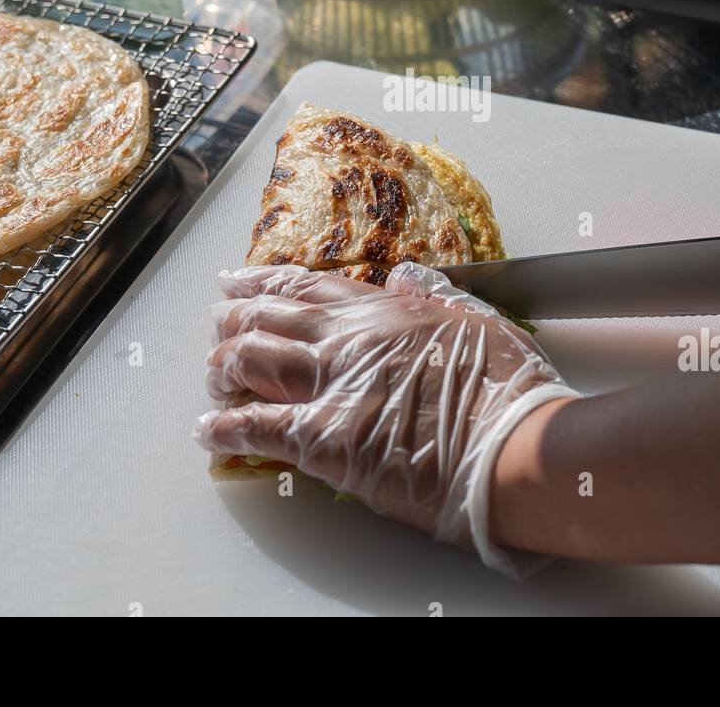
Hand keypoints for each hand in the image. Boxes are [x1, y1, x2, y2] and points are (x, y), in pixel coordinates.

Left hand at [194, 262, 577, 574]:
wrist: (513, 443)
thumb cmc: (507, 387)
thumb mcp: (479, 320)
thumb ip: (437, 295)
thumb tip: (406, 275)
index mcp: (382, 310)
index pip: (306, 287)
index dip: (262, 282)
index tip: (235, 280)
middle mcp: (345, 339)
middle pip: (266, 318)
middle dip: (231, 318)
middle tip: (214, 324)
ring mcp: (329, 388)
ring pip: (250, 361)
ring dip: (222, 365)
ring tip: (211, 373)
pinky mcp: (322, 441)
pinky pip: (256, 428)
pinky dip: (223, 429)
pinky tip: (206, 430)